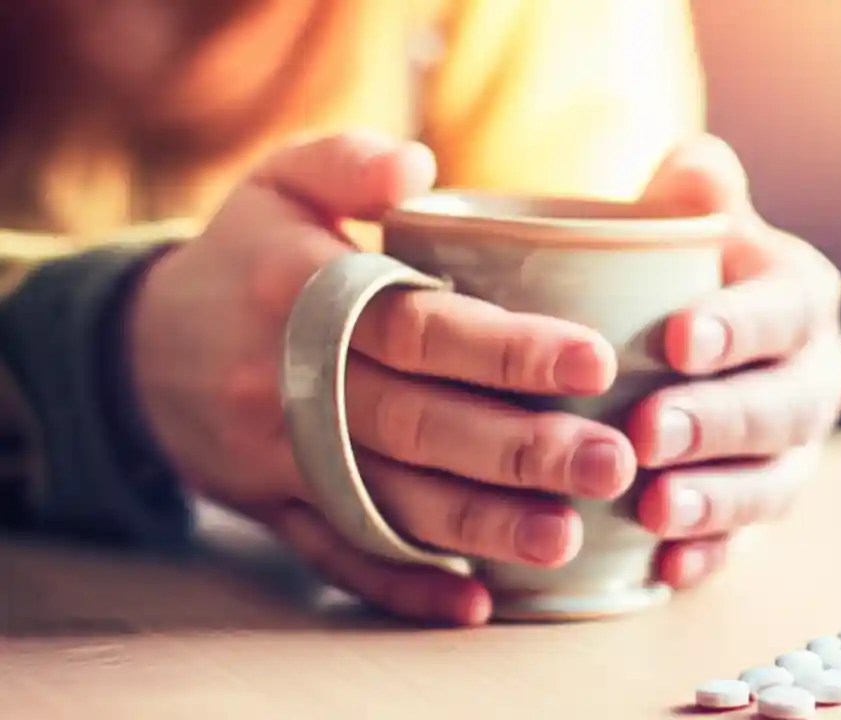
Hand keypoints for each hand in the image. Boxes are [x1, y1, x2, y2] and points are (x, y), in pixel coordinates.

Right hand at [129, 132, 636, 624]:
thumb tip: (418, 163)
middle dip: (519, 450)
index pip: (419, 328)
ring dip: (481, 525)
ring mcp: (282, 459)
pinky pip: (338, 558)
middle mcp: (294, 385)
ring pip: (389, 502)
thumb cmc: (245, 257)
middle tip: (611, 462)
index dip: (506, 350)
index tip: (595, 361)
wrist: (141, 350)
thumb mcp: (277, 182)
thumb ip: (346, 161)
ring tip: (568, 536)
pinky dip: (402, 585)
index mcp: (305, 295)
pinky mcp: (277, 510)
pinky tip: (474, 602)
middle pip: (418, 426)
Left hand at [627, 135, 840, 588]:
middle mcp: (814, 378)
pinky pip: (746, 540)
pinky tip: (665, 572)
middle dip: (717, 423)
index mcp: (802, 298)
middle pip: (780, 407)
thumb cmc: (681, 269)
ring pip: (772, 483)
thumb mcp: (688, 220)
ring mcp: (793, 451)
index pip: (784, 311)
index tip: (678, 340)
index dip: (739, 327)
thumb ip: (695, 189)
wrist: (684, 340)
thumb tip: (695, 168)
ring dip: (717, 500)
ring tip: (655, 511)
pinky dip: (709, 556)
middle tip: (647, 432)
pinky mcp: (761, 506)